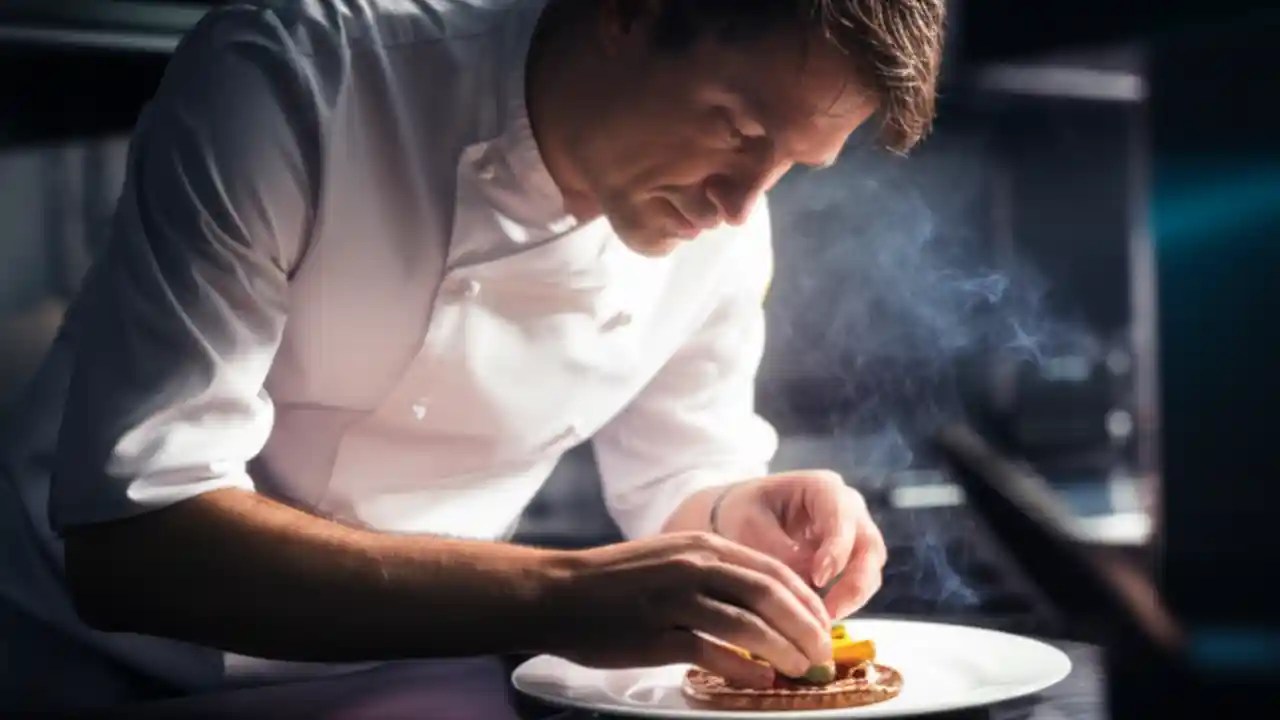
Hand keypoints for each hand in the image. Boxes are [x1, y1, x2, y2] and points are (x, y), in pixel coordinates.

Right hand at [545, 531, 832, 686]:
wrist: (559, 592)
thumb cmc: (616, 581)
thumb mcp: (672, 560)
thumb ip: (716, 576)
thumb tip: (765, 608)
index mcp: (702, 546)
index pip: (772, 571)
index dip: (806, 601)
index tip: (824, 626)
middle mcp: (693, 566)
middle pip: (769, 596)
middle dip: (805, 628)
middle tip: (823, 654)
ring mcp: (674, 599)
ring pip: (747, 624)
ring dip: (782, 650)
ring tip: (801, 670)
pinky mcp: (655, 634)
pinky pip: (710, 651)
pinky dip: (741, 668)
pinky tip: (759, 680)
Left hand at [711, 470, 887, 619]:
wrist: (734, 517)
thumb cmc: (739, 514)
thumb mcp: (749, 529)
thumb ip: (780, 553)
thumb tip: (810, 583)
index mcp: (823, 487)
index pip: (842, 517)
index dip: (837, 550)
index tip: (818, 579)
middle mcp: (847, 507)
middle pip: (869, 545)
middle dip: (855, 581)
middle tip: (830, 612)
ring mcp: (852, 532)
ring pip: (870, 567)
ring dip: (852, 596)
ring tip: (822, 620)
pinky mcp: (849, 557)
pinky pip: (859, 581)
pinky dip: (845, 600)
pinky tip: (819, 617)